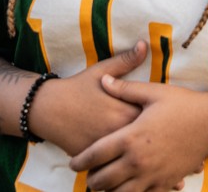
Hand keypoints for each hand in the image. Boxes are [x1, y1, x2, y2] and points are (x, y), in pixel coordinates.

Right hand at [31, 41, 148, 155]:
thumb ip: (126, 61)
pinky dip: (118, 160)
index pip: (153, 117)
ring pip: (128, 153)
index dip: (158, 116)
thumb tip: (144, 44)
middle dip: (150, 133)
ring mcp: (104, 149)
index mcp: (123, 109)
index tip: (161, 112)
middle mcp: (116, 132)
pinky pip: (111, 164)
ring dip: (135, 149)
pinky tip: (124, 156)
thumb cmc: (77, 87)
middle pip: (144, 137)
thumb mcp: (101, 70)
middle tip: (155, 130)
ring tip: (143, 145)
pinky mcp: (92, 160)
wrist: (46, 109)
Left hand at [68, 76, 207, 190]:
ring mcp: (152, 175)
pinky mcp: (165, 183)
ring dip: (109, 191)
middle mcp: (138, 160)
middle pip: (103, 180)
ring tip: (104, 186)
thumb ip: (125, 88)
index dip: (80, 161)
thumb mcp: (153, 92)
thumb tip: (104, 80)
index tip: (72, 163)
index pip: (95, 155)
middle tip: (88, 176)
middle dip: (92, 180)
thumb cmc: (183, 104)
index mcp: (131, 137)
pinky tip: (128, 189)